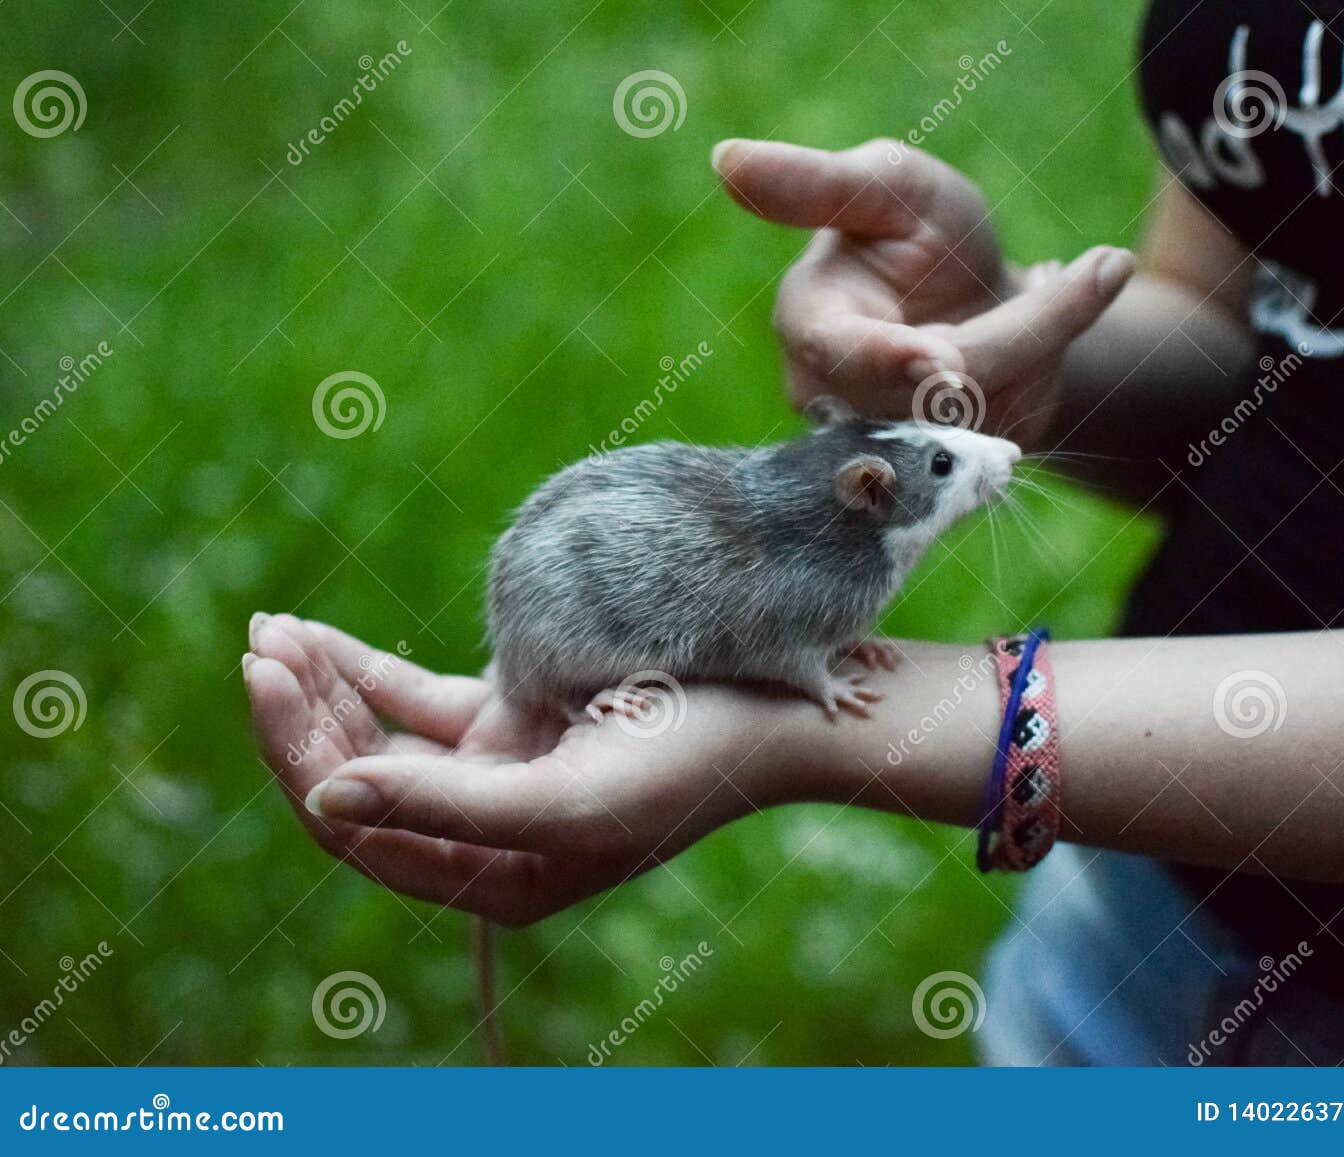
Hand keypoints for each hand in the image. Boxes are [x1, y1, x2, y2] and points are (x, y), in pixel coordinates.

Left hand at [244, 614, 787, 925]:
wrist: (784, 711)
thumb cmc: (688, 765)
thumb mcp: (560, 803)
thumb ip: (440, 807)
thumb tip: (324, 798)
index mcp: (495, 880)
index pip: (362, 831)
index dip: (303, 762)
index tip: (266, 681)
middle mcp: (486, 835)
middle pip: (359, 783)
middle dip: (303, 722)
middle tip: (259, 652)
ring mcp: (498, 774)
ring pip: (379, 738)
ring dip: (325, 690)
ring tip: (270, 635)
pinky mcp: (516, 720)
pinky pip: (419, 700)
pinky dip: (368, 670)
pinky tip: (315, 638)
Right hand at [712, 137, 1135, 443]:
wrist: (978, 298)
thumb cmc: (921, 230)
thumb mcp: (888, 186)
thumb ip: (819, 183)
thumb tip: (725, 158)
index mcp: (809, 323)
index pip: (844, 356)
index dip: (894, 361)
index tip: (947, 363)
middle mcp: (836, 401)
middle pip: (945, 389)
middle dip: (1031, 329)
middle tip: (1101, 267)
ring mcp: (887, 447)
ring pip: (994, 416)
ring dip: (1048, 352)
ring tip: (1049, 294)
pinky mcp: (942, 477)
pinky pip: (1017, 438)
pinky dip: (1049, 385)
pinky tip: (1039, 351)